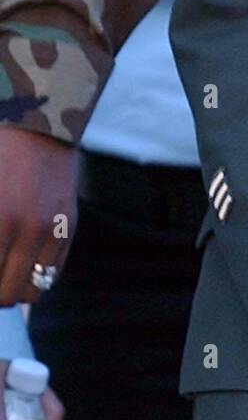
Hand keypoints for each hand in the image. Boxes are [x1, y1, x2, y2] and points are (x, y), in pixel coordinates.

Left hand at [0, 128, 77, 305]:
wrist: (37, 125)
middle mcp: (27, 229)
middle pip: (6, 295)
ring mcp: (52, 228)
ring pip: (33, 291)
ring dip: (15, 289)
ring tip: (5, 274)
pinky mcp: (69, 225)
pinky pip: (54, 272)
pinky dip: (37, 275)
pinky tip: (23, 262)